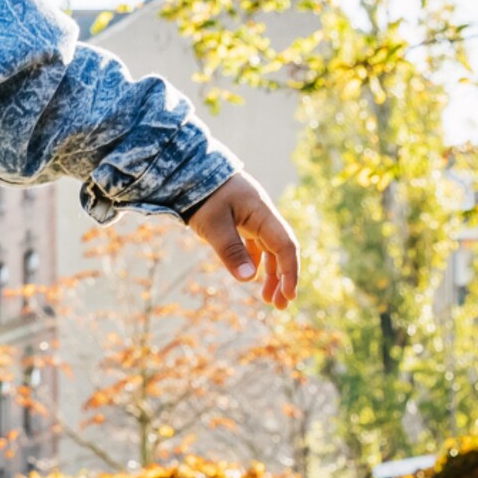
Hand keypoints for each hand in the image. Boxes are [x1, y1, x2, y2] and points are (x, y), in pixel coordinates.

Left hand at [186, 173, 299, 308]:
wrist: (187, 171)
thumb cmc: (201, 196)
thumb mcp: (213, 225)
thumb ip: (231, 251)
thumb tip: (249, 279)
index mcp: (262, 214)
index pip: (285, 246)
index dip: (290, 272)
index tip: (288, 296)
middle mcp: (263, 215)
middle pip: (282, 250)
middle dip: (284, 278)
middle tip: (280, 306)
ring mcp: (253, 217)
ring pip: (270, 249)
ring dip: (271, 273)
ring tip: (267, 299)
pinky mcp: (242, 219)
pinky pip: (257, 244)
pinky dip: (257, 261)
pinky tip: (252, 276)